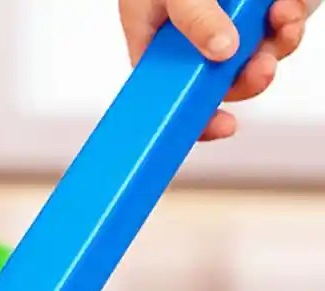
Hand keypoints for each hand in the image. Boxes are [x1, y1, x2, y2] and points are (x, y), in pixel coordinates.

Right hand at [119, 0, 309, 139]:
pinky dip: (288, 21)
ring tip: (283, 18)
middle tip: (262, 67)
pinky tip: (286, 6)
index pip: (170, 93)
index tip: (221, 125)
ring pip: (258, 57)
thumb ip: (192, 18)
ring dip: (278, 45)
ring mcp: (230, 26)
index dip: (195, 116)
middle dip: (249, 79)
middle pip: (221, 81)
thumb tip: (221, 51)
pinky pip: (280, 30)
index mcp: (157, 41)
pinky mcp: (261, 13)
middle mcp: (193, 39)